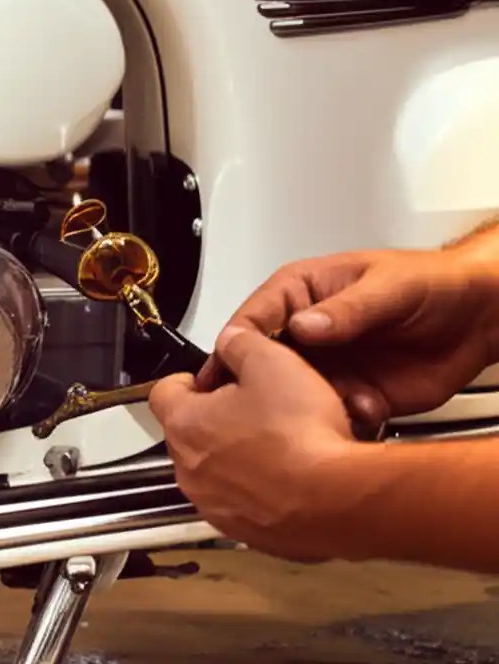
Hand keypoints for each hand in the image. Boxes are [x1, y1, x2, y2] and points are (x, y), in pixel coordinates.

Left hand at [151, 329, 364, 562]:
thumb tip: (232, 341)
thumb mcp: (271, 362)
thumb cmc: (300, 435)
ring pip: (215, 470)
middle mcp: (188, 470)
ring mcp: (213, 505)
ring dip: (238, 456)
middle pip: (190, 432)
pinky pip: (243, 504)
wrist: (337, 500)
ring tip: (279, 442)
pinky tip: (291, 477)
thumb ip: (241, 344)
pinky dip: (260, 490)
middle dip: (217, 417)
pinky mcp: (244, 531)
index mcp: (185, 424)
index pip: (163, 392)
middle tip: (255, 405)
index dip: (188, 379)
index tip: (210, 377)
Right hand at [197, 249, 498, 427]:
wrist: (482, 319)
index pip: (252, 320)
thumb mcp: (389, 286)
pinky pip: (327, 416)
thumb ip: (347, 308)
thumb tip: (303, 326)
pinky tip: (362, 410)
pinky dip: (339, 421)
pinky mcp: (350, 395)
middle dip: (261, 386)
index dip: (236, 346)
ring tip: (325, 407)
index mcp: (301, 294)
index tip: (231, 369)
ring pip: (290, 396)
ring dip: (302, 409)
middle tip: (268, 401)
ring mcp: (326, 366)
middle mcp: (306, 333)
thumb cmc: (434, 283)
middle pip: (261, 364)